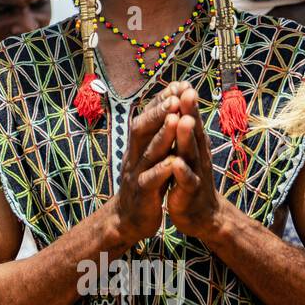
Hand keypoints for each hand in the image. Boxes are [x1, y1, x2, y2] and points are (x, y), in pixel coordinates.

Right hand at [112, 83, 184, 246]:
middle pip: (142, 129)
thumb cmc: (144, 184)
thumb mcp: (147, 157)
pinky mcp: (142, 194)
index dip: (160, 101)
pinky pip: (152, 181)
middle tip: (175, 96)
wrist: (128, 219)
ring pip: (149, 152)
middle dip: (159, 112)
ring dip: (163, 135)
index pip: (146, 118)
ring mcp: (137, 174)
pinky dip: (163, 171)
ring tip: (176, 119)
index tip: (177, 84)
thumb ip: (156, 136)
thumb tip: (168, 108)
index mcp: (137, 146)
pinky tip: (174, 162)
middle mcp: (134, 156)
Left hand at [164, 87, 223, 241]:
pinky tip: (177, 165)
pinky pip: (185, 181)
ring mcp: (195, 173)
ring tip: (182, 119)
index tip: (181, 81)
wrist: (202, 215)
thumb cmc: (190, 178)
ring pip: (190, 153)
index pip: (189, 119)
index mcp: (193, 144)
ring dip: (186, 137)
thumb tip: (183, 101)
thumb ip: (186, 130)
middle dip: (189, 111)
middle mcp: (197, 155)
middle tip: (187, 91)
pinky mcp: (189, 192)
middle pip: (192, 130)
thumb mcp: (188, 151)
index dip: (186, 102)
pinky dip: (182, 173)